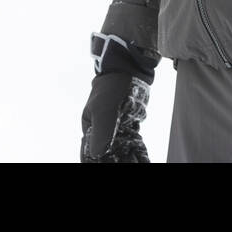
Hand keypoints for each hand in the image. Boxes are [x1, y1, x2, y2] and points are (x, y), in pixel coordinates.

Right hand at [80, 32, 159, 162]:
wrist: (129, 68)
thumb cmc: (111, 87)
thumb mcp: (104, 110)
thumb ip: (102, 132)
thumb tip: (97, 155)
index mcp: (89, 126)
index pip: (92, 150)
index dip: (99, 160)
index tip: (109, 163)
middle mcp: (101, 128)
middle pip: (108, 151)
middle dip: (116, 158)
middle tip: (128, 163)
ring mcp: (116, 125)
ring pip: (120, 147)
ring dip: (126, 157)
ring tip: (136, 162)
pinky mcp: (129, 123)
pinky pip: (131, 140)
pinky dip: (135, 150)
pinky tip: (142, 158)